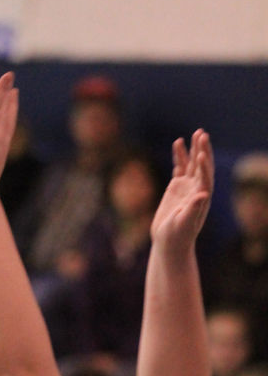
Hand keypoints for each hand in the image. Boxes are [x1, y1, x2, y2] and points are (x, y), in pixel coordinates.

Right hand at [150, 128, 213, 252]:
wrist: (169, 242)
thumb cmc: (177, 236)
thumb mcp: (184, 223)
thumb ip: (194, 209)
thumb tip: (203, 195)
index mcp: (201, 197)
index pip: (206, 177)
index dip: (204, 165)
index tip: (201, 153)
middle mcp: (197, 189)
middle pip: (202, 166)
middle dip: (202, 150)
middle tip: (202, 134)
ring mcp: (187, 187)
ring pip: (192, 164)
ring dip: (194, 149)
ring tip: (195, 133)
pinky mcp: (177, 187)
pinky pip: (180, 168)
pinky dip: (180, 155)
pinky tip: (178, 143)